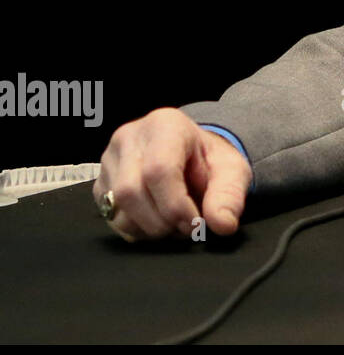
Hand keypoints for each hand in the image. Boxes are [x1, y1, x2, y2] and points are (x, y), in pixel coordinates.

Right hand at [92, 107, 252, 241]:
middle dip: (162, 221)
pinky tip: (157, 222)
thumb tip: (222, 224)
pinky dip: (136, 229)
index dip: (175, 205)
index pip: (158, 169)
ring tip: (174, 224)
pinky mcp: (100, 183)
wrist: (192, 155)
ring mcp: (109, 160)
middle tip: (186, 228)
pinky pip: (110, 216)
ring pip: (117, 207)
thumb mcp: (231, 171)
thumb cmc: (210, 160)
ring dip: (148, 228)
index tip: (195, 224)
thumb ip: (229, 196)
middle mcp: (129, 138)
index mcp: (165, 125)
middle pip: (132, 191)